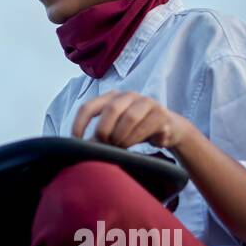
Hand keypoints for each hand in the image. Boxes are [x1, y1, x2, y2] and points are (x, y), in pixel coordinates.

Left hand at [71, 90, 191, 150]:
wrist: (168, 128)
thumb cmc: (134, 129)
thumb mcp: (114, 129)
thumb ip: (99, 135)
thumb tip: (80, 149)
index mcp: (111, 97)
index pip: (88, 107)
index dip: (79, 124)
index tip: (77, 141)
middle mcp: (128, 95)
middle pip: (111, 110)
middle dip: (105, 131)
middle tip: (106, 145)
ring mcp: (146, 102)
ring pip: (130, 118)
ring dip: (122, 137)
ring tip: (120, 146)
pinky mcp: (161, 114)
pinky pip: (146, 126)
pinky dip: (137, 139)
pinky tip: (136, 145)